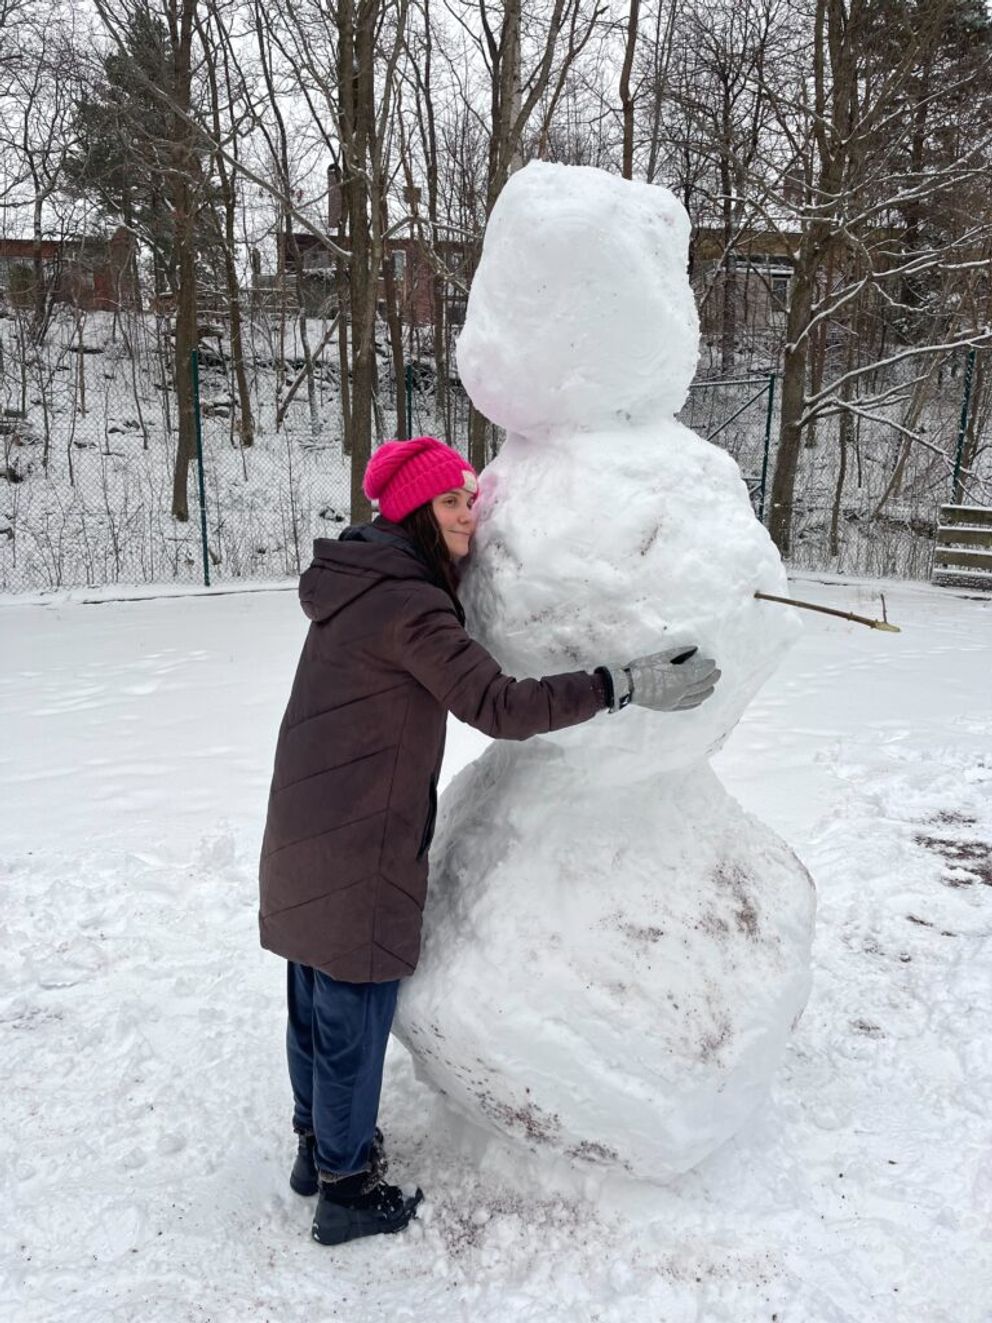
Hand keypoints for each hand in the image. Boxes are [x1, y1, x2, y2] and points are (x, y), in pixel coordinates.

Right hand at [598, 645, 720, 713]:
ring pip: (698, 697)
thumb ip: (679, 653)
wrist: (627, 687)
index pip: (701, 672)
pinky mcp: (669, 706)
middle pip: (703, 685)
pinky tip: (700, 699)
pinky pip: (688, 706)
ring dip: (707, 690)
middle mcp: (681, 691)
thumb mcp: (661, 656)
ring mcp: (676, 701)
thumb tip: (694, 650)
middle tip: (717, 672)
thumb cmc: (642, 669)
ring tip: (712, 685)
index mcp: (680, 678)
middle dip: (712, 678)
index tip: (713, 662)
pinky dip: (696, 701)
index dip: (709, 667)